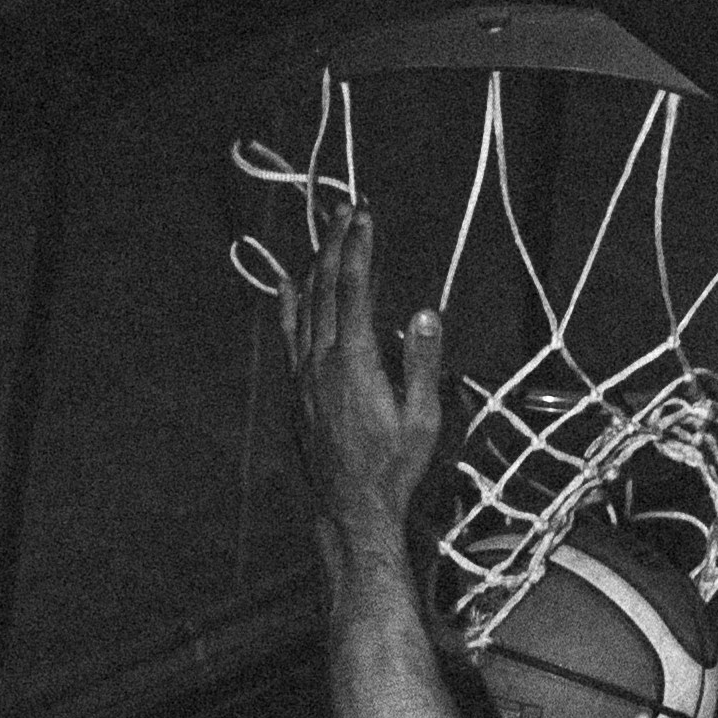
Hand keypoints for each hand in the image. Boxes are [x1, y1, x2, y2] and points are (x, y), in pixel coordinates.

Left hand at [289, 208, 441, 551]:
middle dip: (336, 244)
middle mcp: (322, 360)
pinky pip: (290, 333)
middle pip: (325, 288)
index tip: (364, 216)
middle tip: (344, 209)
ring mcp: (305, 374)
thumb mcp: (422, 419)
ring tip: (324, 234)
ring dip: (315, 266)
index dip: (359, 248)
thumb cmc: (393, 468)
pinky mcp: (297, 389)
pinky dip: (290, 302)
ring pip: (304, 306)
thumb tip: (427, 313)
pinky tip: (289, 283)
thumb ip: (423, 364)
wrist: (350, 508)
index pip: (355, 290)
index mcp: (355, 361)